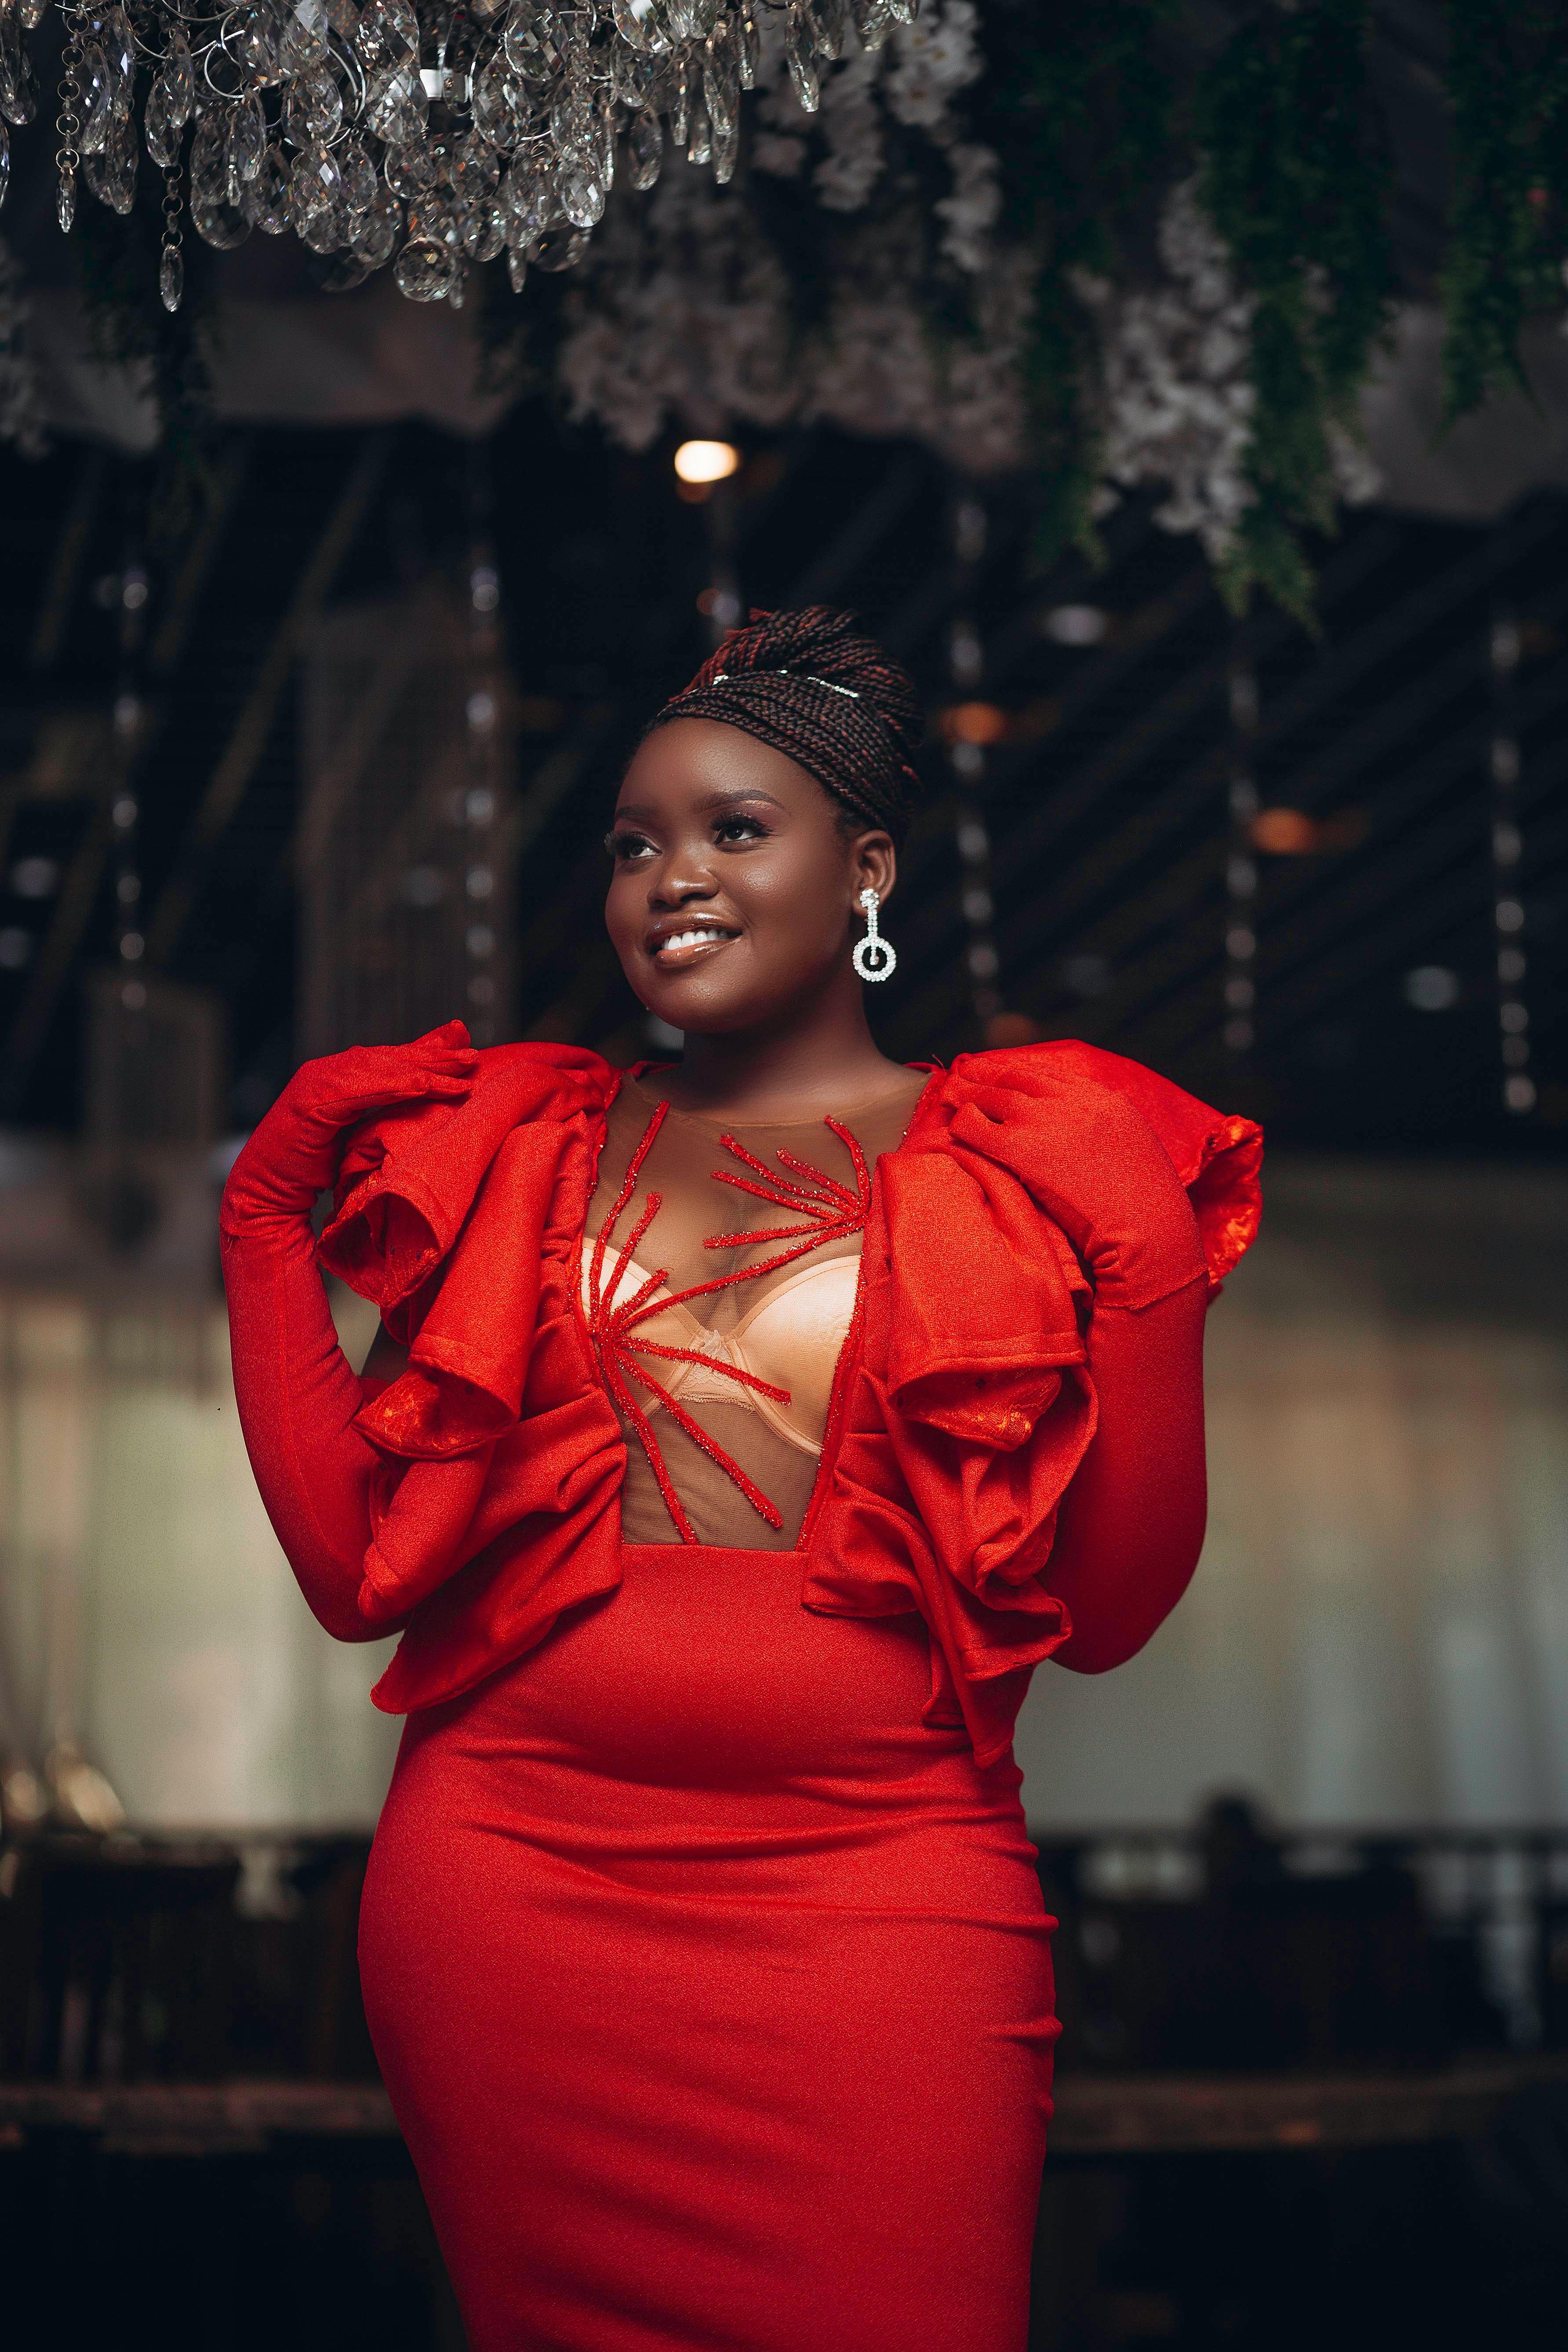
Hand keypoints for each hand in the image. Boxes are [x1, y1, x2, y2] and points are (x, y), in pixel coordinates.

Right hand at [222, 1022, 478, 1224]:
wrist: (266, 1195)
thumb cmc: (313, 1167)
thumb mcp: (360, 1131)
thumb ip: (387, 1106)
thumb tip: (426, 1090)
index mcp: (337, 1075)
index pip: (391, 1058)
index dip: (429, 1052)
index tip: (467, 1048)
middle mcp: (325, 1071)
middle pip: (388, 1058)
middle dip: (433, 1055)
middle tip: (472, 1056)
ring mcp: (315, 1083)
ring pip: (377, 1068)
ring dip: (421, 1069)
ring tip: (458, 1074)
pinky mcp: (309, 1103)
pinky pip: (358, 1089)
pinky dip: (392, 1085)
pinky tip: (422, 1087)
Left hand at [952, 1072, 1203, 1311]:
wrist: (1151, 1234)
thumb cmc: (1148, 1213)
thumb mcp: (1136, 1155)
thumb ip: (1107, 1136)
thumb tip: (1083, 1140)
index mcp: (1108, 1101)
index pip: (1052, 1075)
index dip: (1020, 1072)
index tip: (1003, 1072)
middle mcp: (1075, 1103)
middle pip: (1017, 1078)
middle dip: (986, 1074)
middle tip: (964, 1074)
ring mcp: (1047, 1122)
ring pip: (993, 1096)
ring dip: (967, 1093)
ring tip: (949, 1093)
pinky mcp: (1022, 1148)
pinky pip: (977, 1127)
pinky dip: (962, 1124)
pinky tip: (953, 1129)